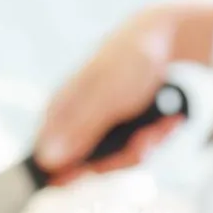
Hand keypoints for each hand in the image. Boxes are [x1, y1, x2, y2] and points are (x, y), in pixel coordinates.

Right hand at [35, 7, 183, 184]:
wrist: (166, 38)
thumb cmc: (129, 61)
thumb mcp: (107, 98)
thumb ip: (79, 130)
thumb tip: (46, 160)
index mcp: (58, 113)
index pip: (47, 159)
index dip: (69, 173)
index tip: (94, 173)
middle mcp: (73, 124)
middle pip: (85, 166)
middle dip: (119, 159)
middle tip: (143, 143)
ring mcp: (96, 128)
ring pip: (111, 161)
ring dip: (140, 149)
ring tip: (158, 129)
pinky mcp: (117, 130)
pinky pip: (129, 151)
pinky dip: (149, 141)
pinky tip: (163, 125)